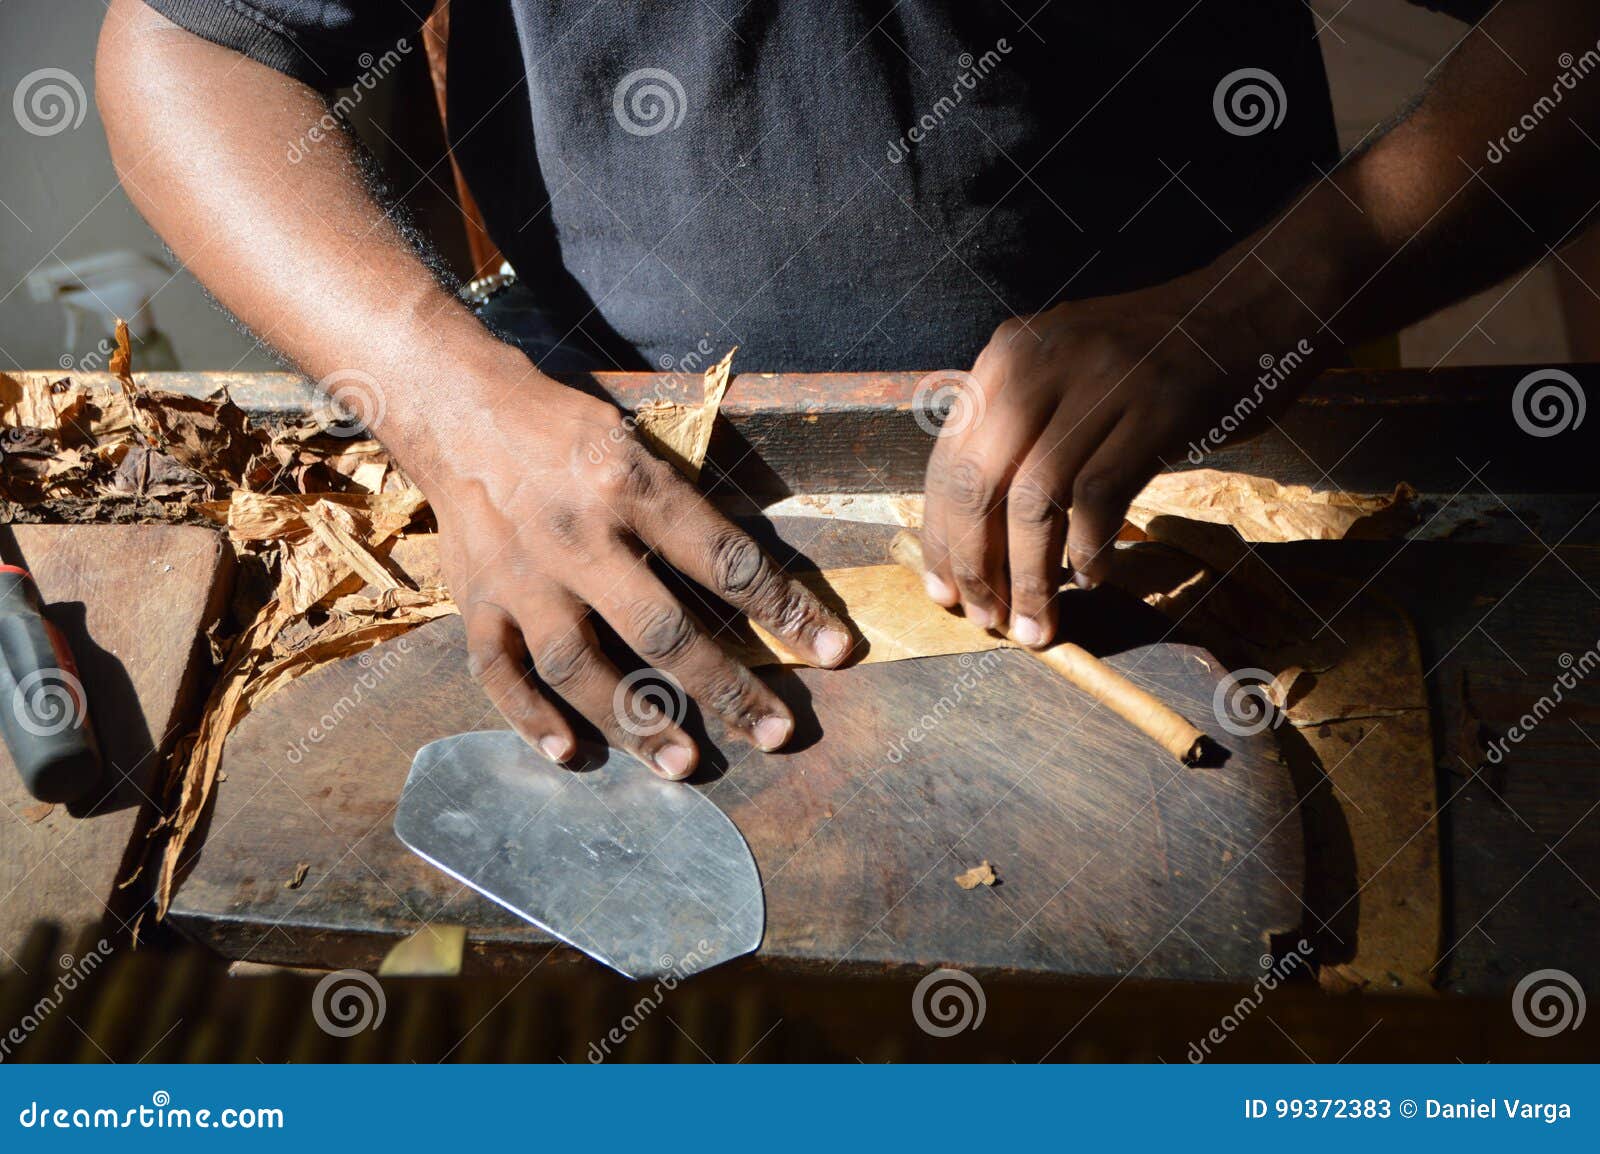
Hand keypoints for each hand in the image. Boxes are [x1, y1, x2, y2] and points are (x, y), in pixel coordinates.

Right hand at [428, 377, 853, 779]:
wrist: (461, 411)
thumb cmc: (566, 430)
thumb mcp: (638, 443)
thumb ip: (684, 508)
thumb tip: (753, 578)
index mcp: (629, 486)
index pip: (724, 560)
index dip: (785, 611)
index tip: (834, 653)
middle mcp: (577, 537)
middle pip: (661, 630)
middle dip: (725, 689)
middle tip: (774, 735)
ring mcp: (521, 576)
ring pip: (580, 666)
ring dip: (634, 723)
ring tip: (683, 763)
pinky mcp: (475, 600)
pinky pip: (498, 673)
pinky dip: (531, 718)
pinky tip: (571, 753)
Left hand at [919, 280, 1322, 646]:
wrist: (1251, 307)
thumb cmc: (1155, 358)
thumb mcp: (1068, 372)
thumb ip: (1021, 429)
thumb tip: (975, 533)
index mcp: (1009, 356)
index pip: (948, 460)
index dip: (942, 537)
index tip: (944, 593)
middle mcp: (1041, 361)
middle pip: (978, 482)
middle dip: (974, 565)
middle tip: (988, 620)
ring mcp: (1100, 381)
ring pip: (1034, 498)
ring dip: (1030, 577)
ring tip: (1036, 623)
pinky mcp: (1157, 407)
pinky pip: (1100, 496)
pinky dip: (1089, 548)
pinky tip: (1093, 576)